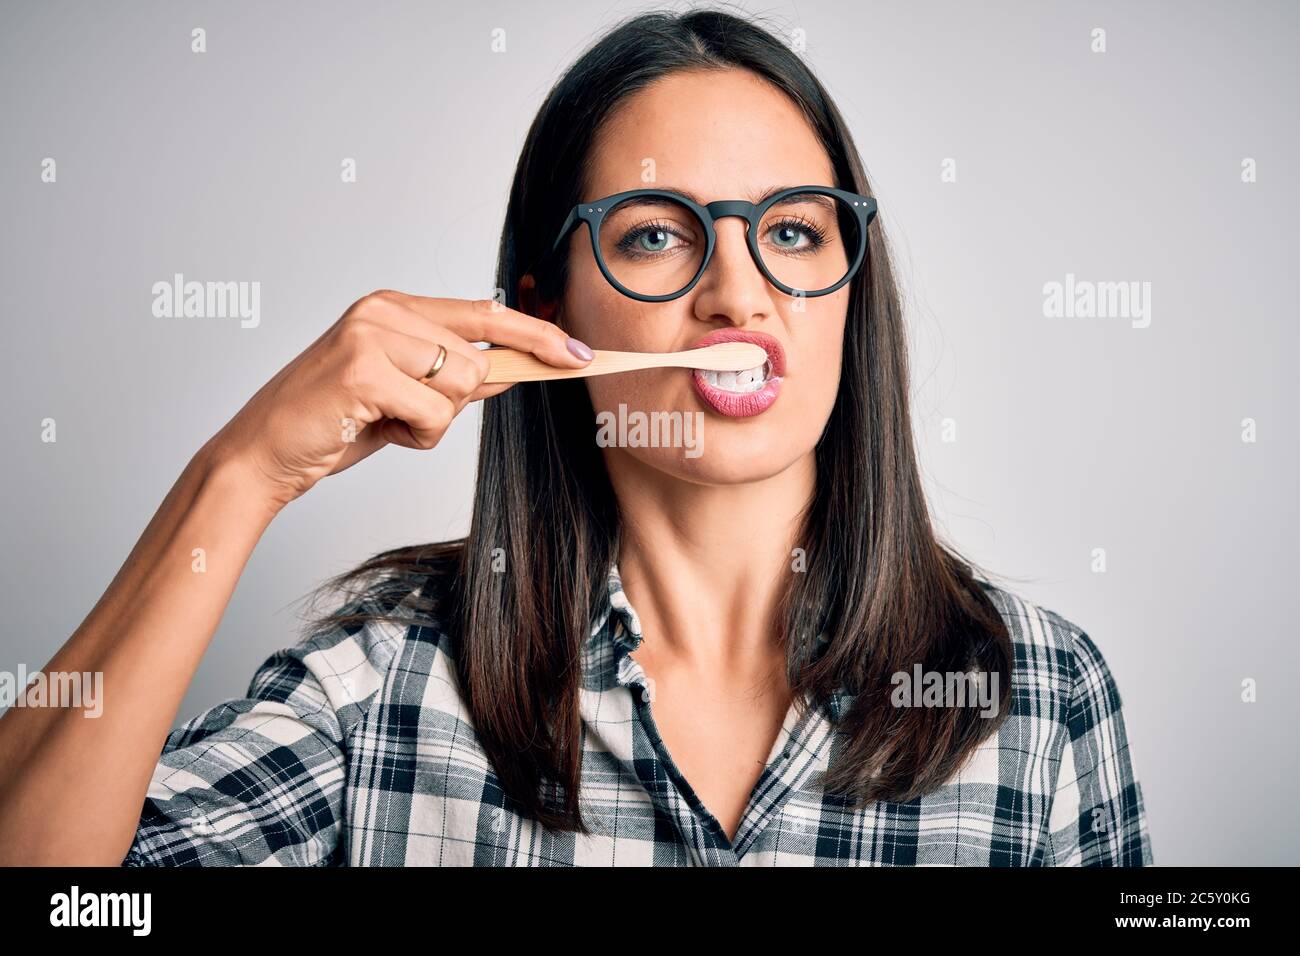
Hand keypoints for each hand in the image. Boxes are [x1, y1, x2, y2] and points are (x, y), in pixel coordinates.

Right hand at [204, 290, 591, 510]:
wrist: (265, 453)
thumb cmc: (334, 424)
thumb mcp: (403, 396)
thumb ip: (454, 378)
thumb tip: (513, 369)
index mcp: (393, 307)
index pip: (484, 313)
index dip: (536, 334)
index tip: (580, 354)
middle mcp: (383, 310)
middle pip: (478, 355)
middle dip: (464, 397)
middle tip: (415, 413)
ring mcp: (371, 334)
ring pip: (460, 386)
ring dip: (434, 422)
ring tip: (388, 422)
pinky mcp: (363, 368)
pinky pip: (435, 414)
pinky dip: (417, 437)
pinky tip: (377, 430)